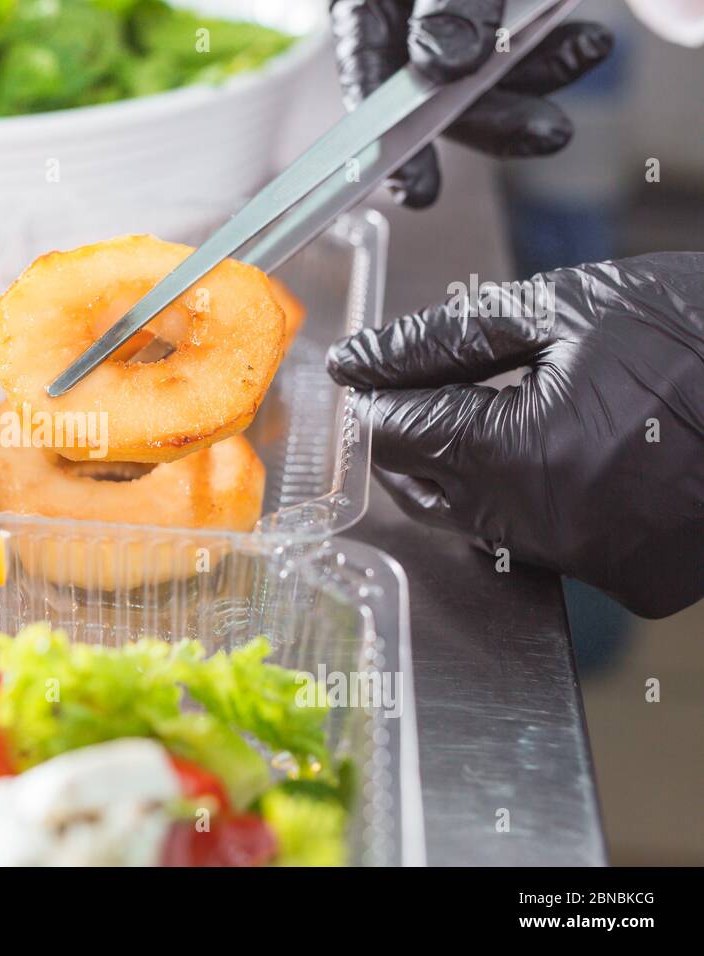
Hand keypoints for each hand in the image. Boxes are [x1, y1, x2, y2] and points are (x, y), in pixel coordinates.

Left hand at [326, 253, 703, 617]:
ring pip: (479, 524)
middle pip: (427, 490)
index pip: (398, 437)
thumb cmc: (702, 328)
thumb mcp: (561, 310)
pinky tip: (562, 453)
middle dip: (414, 439)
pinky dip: (534, 504)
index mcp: (522, 454)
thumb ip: (442, 342)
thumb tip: (362, 360)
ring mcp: (597, 565)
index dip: (377, 400)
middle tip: (426, 388)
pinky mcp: (638, 583)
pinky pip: (546, 546)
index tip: (370, 375)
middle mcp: (551, 529)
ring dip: (469, 472)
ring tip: (502, 410)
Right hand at [329, 0, 613, 207]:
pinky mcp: (488, 12)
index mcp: (365, 5)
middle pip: (433, 88)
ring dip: (537, 78)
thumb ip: (446, 4)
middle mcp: (397, 18)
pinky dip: (549, 48)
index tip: (417, 190)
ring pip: (480, 69)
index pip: (366, 78)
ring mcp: (440, 18)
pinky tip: (584, 45)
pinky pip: (512, 39)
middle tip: (548, 135)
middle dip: (495, 117)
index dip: (391, 144)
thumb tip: (445, 65)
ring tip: (587, 55)